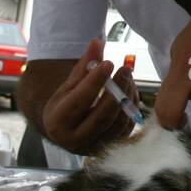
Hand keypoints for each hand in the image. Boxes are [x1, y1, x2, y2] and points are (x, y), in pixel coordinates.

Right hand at [40, 38, 137, 154]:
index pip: (79, 101)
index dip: (95, 82)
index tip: (108, 62)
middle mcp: (74, 140)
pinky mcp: (110, 149)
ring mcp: (94, 147)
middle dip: (117, 90)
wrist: (67, 131)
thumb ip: (84, 65)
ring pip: (117, 123)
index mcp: (58, 122)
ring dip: (127, 97)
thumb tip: (97, 41)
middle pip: (102, 115)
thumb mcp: (69, 84)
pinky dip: (131, 108)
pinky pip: (127, 128)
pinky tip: (131, 91)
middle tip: (125, 69)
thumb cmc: (67, 104)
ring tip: (128, 77)